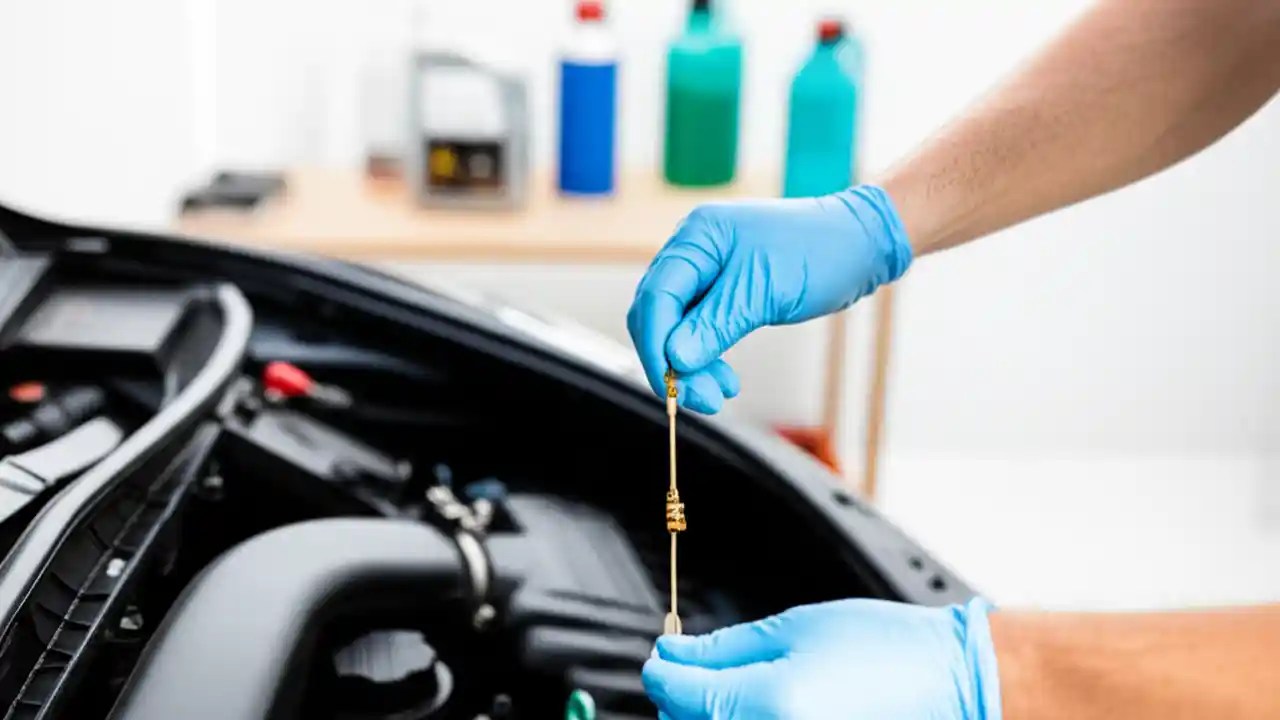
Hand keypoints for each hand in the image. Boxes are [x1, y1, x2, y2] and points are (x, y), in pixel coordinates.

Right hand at [626, 185, 912, 413]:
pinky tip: (724, 379)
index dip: (656, 346)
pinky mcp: (723, 291)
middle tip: (701, 399)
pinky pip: (699, 329)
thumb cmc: (821, 252)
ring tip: (719, 394)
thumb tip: (674, 359)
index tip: (671, 387)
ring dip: (692, 366)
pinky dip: (707, 356)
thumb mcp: (765, 292)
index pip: (656, 297)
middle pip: (658, 315)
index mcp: (697, 237)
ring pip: (677, 327)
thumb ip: (714, 324)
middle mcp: (694, 250)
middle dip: (673, 361)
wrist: (861, 243)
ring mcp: (707, 270)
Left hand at [642, 597, 1001, 719]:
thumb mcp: (797, 627)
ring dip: (711, 715)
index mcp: (766, 705)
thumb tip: (672, 653)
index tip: (665, 653)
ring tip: (741, 688)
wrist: (957, 685)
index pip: (675, 694)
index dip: (662, 668)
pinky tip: (763, 709)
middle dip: (682, 697)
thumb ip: (725, 648)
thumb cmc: (889, 651)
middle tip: (699, 667)